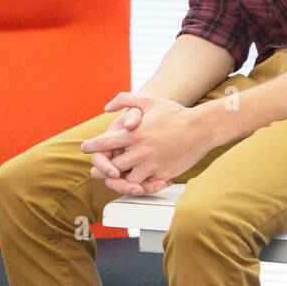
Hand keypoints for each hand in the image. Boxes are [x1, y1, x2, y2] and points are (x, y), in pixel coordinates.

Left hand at [80, 92, 211, 196]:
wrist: (201, 128)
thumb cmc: (175, 113)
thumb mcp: (148, 100)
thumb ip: (124, 99)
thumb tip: (106, 108)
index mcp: (133, 134)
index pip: (103, 143)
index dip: (91, 147)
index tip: (85, 148)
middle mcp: (139, 151)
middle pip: (110, 167)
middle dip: (101, 168)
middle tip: (96, 168)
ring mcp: (150, 165)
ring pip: (125, 181)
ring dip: (118, 180)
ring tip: (114, 178)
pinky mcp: (161, 174)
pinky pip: (144, 186)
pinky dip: (137, 185)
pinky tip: (134, 182)